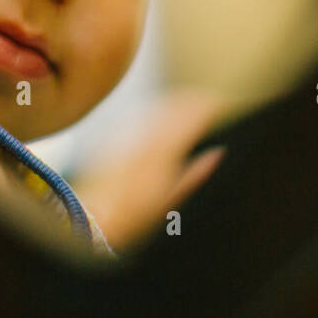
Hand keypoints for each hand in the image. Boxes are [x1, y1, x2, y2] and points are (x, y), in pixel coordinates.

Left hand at [71, 89, 230, 251]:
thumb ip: (196, 174)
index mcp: (166, 152)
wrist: (95, 216)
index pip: (193, 116)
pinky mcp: (119, 137)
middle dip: (196, 100)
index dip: (210, 106)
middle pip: (178, 106)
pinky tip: (167, 116)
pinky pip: (146, 115)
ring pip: (161, 107)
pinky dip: (162, 111)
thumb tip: (217, 154)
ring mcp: (132, 135)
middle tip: (212, 101)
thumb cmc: (134, 215)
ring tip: (193, 104)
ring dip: (179, 102)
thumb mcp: (171, 200)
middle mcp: (148, 137)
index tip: (223, 104)